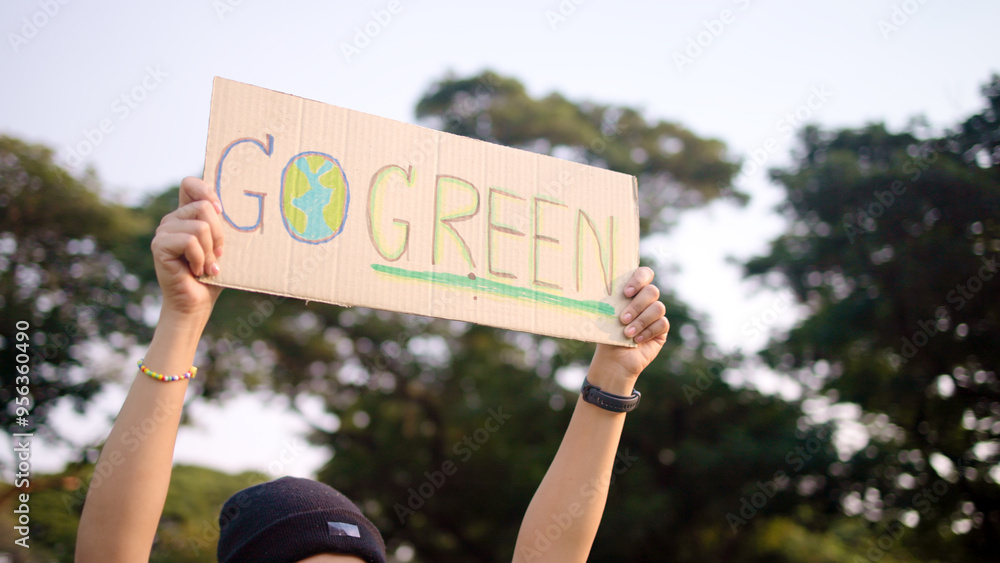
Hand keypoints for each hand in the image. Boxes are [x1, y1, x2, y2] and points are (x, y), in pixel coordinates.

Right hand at [151, 177, 224, 321]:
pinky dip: (200, 259)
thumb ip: (221, 224)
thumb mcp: (221, 244)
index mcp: (187, 215)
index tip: (221, 210)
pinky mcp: (159, 245)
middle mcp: (173, 219)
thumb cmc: (212, 274)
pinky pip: (190, 241)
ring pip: (201, 227)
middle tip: (218, 255)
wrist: (196, 303)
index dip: (206, 190)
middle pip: (204, 207)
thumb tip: (230, 207)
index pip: (190, 184)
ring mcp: (163, 231)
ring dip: (210, 252)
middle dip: (219, 234)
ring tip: (207, 266)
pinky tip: (196, 271)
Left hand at [590, 267, 668, 387]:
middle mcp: (646, 300)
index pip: (644, 274)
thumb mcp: (605, 316)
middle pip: (652, 291)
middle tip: (622, 319)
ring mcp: (655, 314)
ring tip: (627, 333)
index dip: (639, 279)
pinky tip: (637, 340)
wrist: (614, 360)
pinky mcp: (661, 329)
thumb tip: (602, 287)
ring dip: (641, 321)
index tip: (626, 292)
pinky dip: (648, 331)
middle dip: (637, 305)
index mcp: (632, 291)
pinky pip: (662, 324)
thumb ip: (609, 301)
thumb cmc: (607, 335)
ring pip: (658, 308)